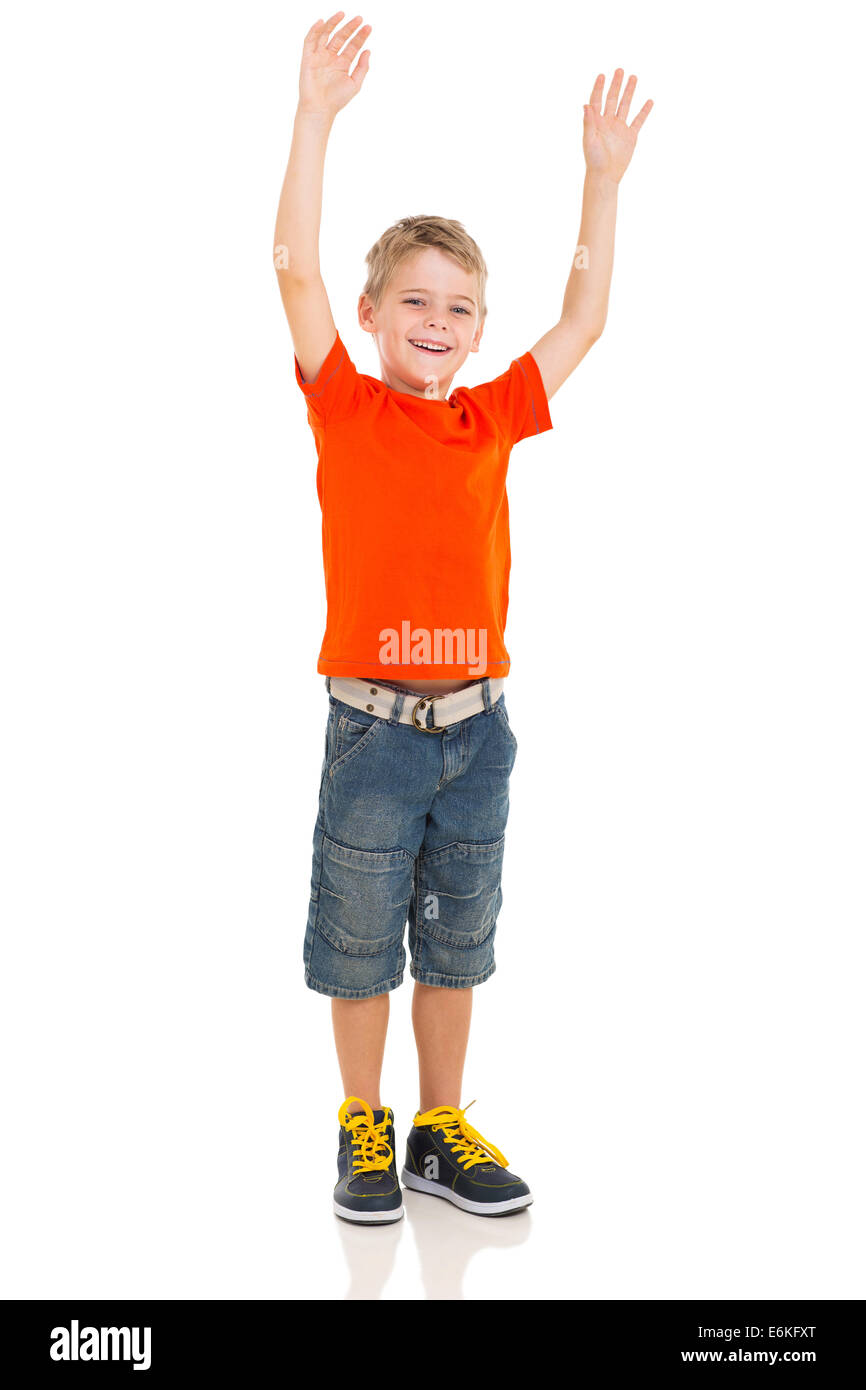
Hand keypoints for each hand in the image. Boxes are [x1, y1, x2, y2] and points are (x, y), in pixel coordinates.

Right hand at [299, 11, 371, 117]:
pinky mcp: (308, 58)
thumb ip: (362, 67)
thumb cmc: (337, 100)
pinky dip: (315, 30)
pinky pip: (310, 40)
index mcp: (342, 64)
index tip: (368, 27)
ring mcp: (319, 56)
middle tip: (359, 18)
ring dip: (333, 23)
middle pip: (341, 37)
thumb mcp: (355, 83)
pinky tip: (322, 22)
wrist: (320, 109)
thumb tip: (368, 51)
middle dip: (350, 27)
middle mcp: (331, 58)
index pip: (352, 45)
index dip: (360, 36)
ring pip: (326, 35)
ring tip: (342, 14)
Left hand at [583, 69, 652, 184]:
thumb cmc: (594, 160)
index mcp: (596, 122)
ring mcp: (620, 128)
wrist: (605, 176)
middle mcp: (608, 122)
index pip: (597, 100)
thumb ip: (588, 122)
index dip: (599, 88)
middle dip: (616, 85)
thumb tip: (586, 104)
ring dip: (629, 92)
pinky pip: (638, 121)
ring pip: (625, 105)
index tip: (602, 75)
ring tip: (634, 77)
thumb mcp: (589, 140)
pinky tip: (649, 101)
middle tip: (620, 70)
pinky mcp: (630, 136)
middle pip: (612, 99)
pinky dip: (644, 111)